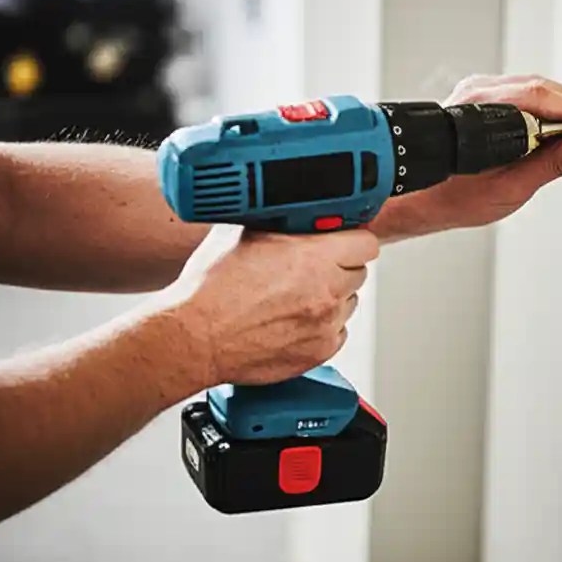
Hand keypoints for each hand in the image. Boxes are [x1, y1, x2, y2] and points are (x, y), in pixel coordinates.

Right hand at [161, 224, 378, 385]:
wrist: (195, 336)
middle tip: (312, 269)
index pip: (366, 243)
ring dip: (332, 298)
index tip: (343, 242)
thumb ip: (274, 220)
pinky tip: (294, 321)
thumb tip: (284, 211)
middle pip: (358, 272)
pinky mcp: (320, 350)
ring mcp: (326, 323)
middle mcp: (327, 290)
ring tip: (296, 298)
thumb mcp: (240, 234)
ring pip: (348, 303)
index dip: (352, 240)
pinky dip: (323, 327)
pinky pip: (337, 332)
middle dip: (339, 268)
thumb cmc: (211, 289)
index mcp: (314, 256)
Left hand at [368, 74, 561, 240]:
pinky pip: (522, 92)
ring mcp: (480, 91)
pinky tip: (556, 125)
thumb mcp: (511, 188)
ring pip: (534, 87)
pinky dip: (545, 106)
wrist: (423, 196)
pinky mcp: (483, 96)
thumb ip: (552, 165)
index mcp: (484, 113)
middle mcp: (479, 94)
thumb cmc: (454, 195)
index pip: (542, 99)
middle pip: (542, 88)